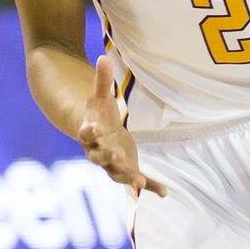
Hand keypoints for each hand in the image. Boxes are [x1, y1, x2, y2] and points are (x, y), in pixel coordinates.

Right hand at [76, 58, 165, 196]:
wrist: (99, 133)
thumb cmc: (99, 114)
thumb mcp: (101, 97)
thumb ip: (102, 80)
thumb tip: (103, 56)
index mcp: (89, 134)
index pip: (86, 135)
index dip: (90, 133)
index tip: (96, 129)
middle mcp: (98, 152)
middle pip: (101, 158)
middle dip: (109, 158)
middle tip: (119, 157)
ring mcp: (112, 164)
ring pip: (116, 174)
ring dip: (128, 178)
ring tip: (140, 183)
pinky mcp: (126, 170)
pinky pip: (136, 180)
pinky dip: (150, 186)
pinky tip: (163, 192)